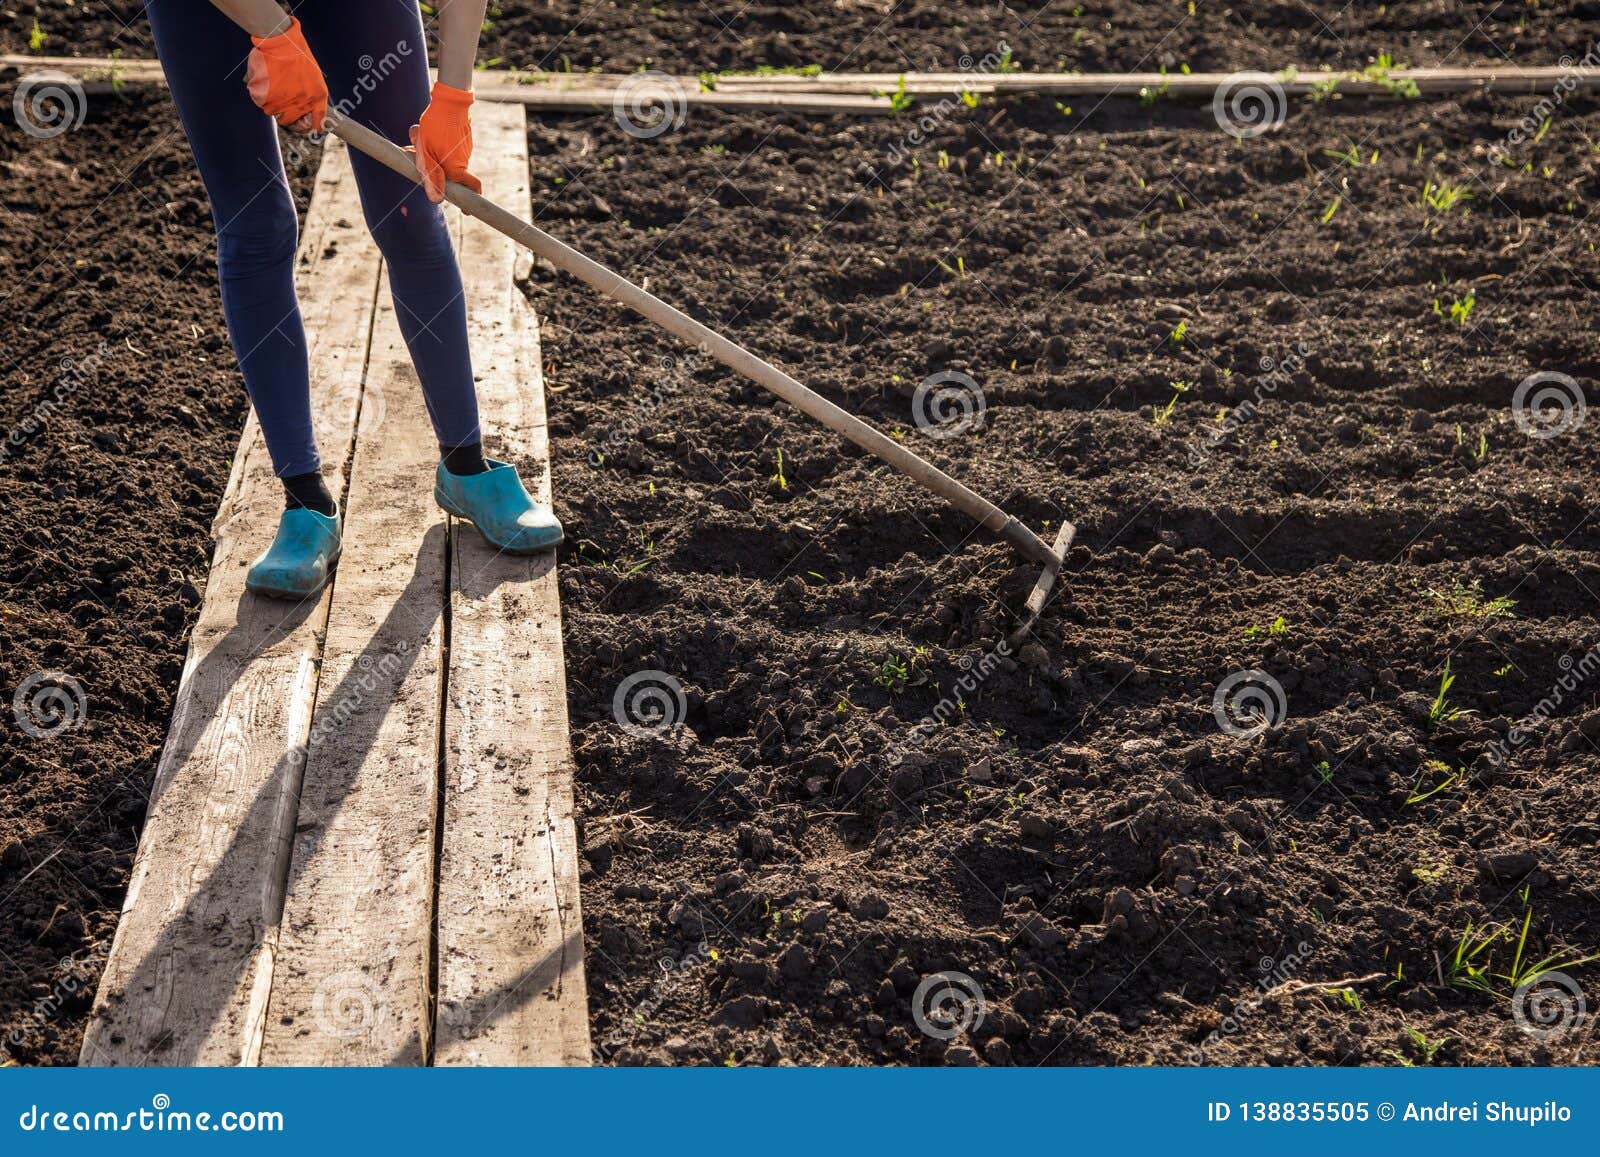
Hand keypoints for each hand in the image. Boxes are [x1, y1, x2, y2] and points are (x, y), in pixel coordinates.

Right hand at [245, 16, 326, 132]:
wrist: (282, 40)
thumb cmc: (298, 54)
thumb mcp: (315, 76)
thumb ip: (312, 96)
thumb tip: (308, 116)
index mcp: (318, 97)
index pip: (316, 123)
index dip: (309, 127)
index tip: (304, 125)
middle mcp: (302, 102)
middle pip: (290, 121)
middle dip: (284, 114)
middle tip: (280, 102)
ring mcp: (284, 100)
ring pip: (272, 112)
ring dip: (270, 102)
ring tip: (271, 86)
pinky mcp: (267, 95)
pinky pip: (260, 102)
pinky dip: (258, 94)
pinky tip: (263, 81)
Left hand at [408, 82, 481, 202]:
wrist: (449, 101)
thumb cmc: (436, 127)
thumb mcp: (426, 153)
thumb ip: (430, 176)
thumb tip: (436, 200)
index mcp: (456, 168)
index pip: (472, 188)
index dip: (470, 201)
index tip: (468, 211)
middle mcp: (462, 161)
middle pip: (448, 172)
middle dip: (432, 167)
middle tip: (413, 151)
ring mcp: (463, 149)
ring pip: (444, 157)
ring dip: (429, 151)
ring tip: (416, 136)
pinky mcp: (461, 138)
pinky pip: (446, 146)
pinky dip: (434, 142)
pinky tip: (425, 130)